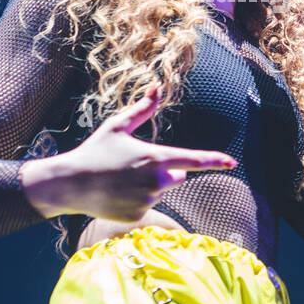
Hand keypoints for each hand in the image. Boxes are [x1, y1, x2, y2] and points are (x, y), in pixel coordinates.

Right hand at [31, 83, 236, 221]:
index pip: (193, 159)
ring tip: (121, 180)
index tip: (232, 161)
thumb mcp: (117, 126)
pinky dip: (136, 200)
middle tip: (135, 166)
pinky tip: (116, 194)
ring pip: (161, 191)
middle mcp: (156, 181)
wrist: (71, 184)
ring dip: (150, 186)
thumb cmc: (95, 151)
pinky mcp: (138, 216)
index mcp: (155, 158)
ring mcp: (148, 201)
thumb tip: (157, 86)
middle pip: (177, 175)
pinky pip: (147, 206)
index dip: (214, 160)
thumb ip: (142, 109)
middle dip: (165, 171)